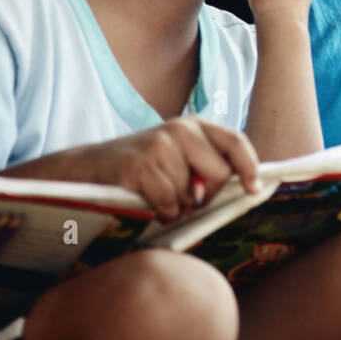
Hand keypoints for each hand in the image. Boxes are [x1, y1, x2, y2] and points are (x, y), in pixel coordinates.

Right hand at [75, 117, 260, 222]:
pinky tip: (146, 204)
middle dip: (206, 197)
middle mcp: (180, 129)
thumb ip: (206, 169)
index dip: (249, 167)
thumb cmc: (140, 170)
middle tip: (185, 200)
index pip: (235, 142)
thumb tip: (240, 191)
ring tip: (156, 197)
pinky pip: (168, 203)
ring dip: (177, 207)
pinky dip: (160, 213)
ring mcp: (159, 145)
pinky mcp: (139, 165)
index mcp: (194, 126)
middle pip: (218, 174)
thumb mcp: (176, 160)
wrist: (86, 168)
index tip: (253, 190)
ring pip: (190, 194)